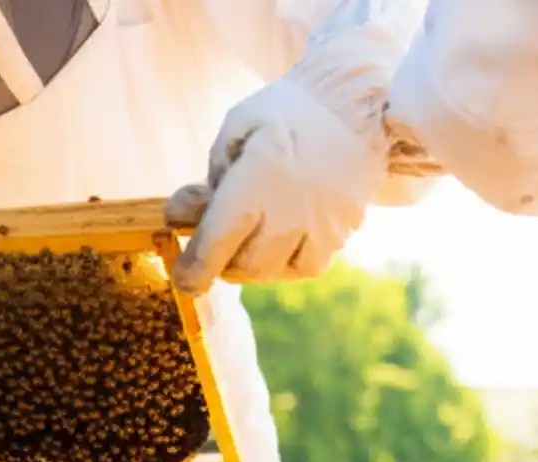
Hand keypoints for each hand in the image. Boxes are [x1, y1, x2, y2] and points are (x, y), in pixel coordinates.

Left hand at [167, 22, 401, 294]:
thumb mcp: (238, 127)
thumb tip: (177, 216)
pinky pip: (306, 268)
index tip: (183, 280)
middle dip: (221, 262)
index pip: (216, 242)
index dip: (195, 269)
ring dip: (249, 264)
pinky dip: (285, 264)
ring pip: (272, 271)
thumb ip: (209, 176)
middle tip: (216, 242)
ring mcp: (318, 227)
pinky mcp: (341, 233)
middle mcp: (289, 211)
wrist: (360, 106)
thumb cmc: (289, 111)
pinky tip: (278, 242)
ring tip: (245, 237)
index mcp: (257, 180)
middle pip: (243, 265)